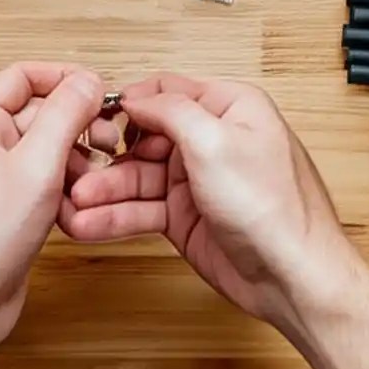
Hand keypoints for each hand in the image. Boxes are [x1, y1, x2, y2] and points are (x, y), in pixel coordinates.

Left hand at [0, 63, 109, 351]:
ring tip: (97, 176)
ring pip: (43, 148)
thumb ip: (66, 115)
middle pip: (37, 112)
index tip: (99, 90)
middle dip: (77, 123)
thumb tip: (87, 80)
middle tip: (109, 138)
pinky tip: (79, 201)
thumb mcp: (39, 165)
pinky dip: (64, 184)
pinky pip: (41, 178)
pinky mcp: (4, 204)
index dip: (64, 78)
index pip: (23, 76)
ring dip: (75, 157)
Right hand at [59, 74, 360, 326]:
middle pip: (143, 135)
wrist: (293, 277)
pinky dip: (115, 216)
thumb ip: (172, 110)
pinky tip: (89, 223)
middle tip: (75, 168)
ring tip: (75, 203)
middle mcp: (212, 140)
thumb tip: (137, 95)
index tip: (92, 116)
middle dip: (107, 155)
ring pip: (137, 177)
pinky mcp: (185, 217)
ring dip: (104, 190)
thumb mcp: (216, 143)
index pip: (166, 91)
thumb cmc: (276, 210)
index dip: (128, 103)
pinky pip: (141, 210)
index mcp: (230, 109)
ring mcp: (197, 180)